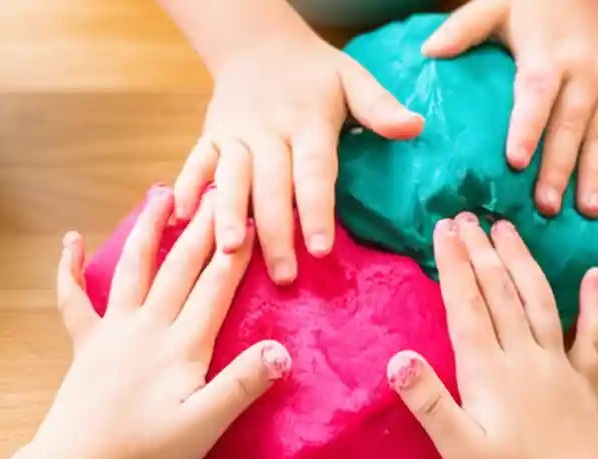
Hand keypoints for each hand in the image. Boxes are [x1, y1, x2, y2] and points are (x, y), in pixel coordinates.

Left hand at [38, 187, 291, 458]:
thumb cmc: (145, 454)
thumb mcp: (204, 425)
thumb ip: (241, 384)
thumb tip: (282, 350)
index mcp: (182, 345)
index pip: (217, 287)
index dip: (237, 251)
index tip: (253, 214)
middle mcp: (148, 327)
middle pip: (180, 265)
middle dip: (203, 224)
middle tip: (218, 184)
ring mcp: (113, 332)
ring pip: (134, 267)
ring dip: (148, 228)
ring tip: (162, 192)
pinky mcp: (86, 345)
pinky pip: (74, 299)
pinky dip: (70, 268)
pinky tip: (71, 240)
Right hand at [174, 30, 423, 284]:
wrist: (257, 43)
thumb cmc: (314, 73)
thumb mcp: (352, 78)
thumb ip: (379, 107)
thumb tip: (415, 127)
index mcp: (308, 121)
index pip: (313, 171)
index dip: (315, 209)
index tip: (320, 248)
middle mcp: (269, 130)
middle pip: (270, 186)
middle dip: (275, 232)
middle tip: (284, 276)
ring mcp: (235, 133)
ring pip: (231, 179)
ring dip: (227, 215)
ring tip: (229, 252)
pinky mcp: (210, 135)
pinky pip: (196, 163)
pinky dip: (187, 188)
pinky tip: (182, 219)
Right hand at [387, 214, 597, 458]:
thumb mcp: (460, 450)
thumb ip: (429, 401)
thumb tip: (397, 358)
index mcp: (489, 371)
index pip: (467, 306)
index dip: (453, 265)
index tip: (443, 228)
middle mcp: (524, 357)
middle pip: (500, 292)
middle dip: (480, 252)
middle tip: (466, 216)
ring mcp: (558, 366)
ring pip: (538, 300)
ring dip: (521, 261)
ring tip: (506, 229)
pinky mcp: (583, 381)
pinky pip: (589, 333)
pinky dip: (591, 301)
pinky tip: (593, 275)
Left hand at [423, 0, 597, 218]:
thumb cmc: (534, 0)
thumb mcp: (496, 4)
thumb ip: (465, 29)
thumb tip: (428, 52)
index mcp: (549, 56)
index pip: (537, 96)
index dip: (527, 128)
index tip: (515, 161)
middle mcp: (584, 74)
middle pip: (570, 126)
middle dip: (560, 168)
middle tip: (548, 207)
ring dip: (596, 174)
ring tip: (589, 211)